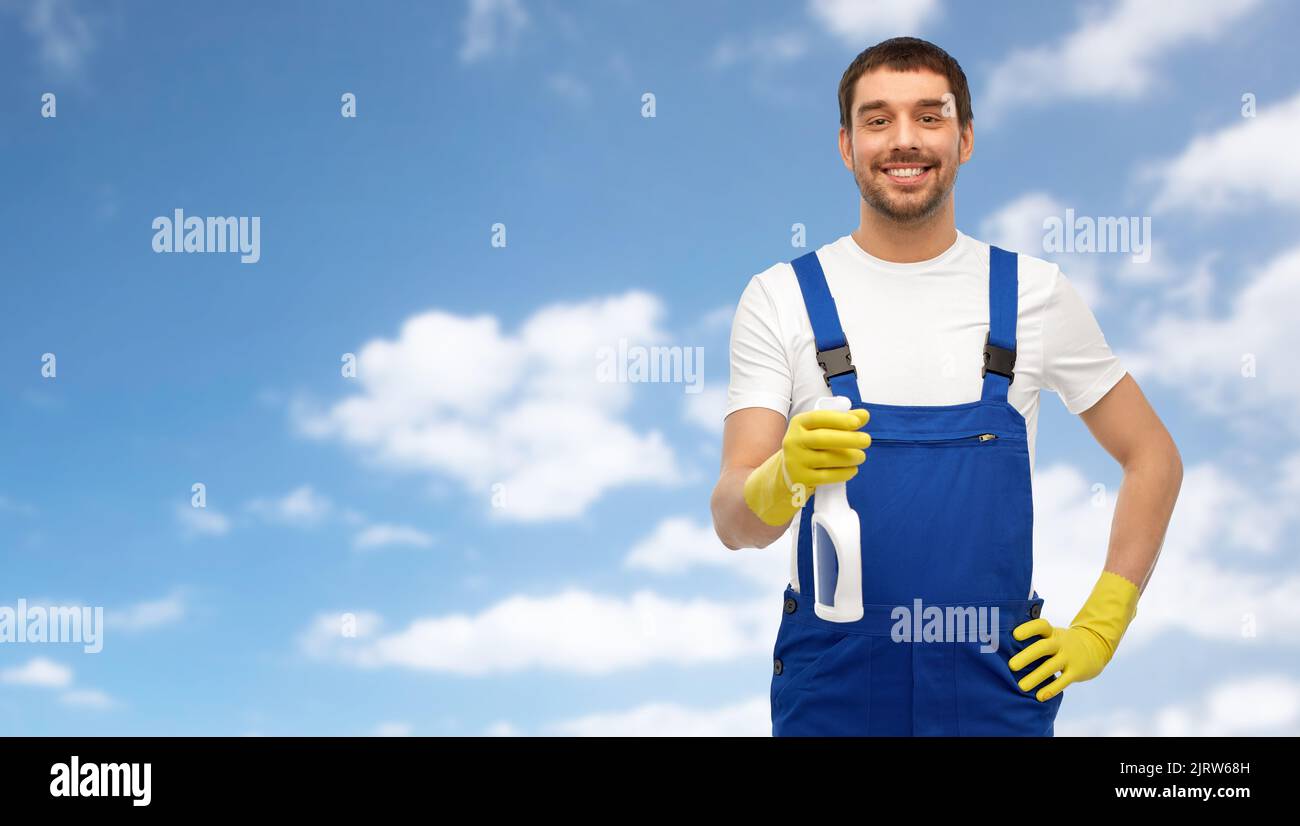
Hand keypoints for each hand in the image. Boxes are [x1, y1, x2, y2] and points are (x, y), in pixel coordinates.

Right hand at [742, 406, 870, 525]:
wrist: (790, 472)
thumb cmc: (812, 446)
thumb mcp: (821, 430)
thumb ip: (843, 421)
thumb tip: (864, 415)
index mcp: (799, 424)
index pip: (818, 417)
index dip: (838, 419)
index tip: (857, 422)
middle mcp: (793, 441)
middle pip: (822, 438)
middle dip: (848, 439)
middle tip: (866, 440)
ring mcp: (795, 461)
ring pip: (826, 458)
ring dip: (849, 457)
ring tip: (861, 456)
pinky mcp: (801, 479)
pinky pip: (826, 476)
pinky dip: (843, 473)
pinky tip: (852, 470)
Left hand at [1008, 570, 1140, 701]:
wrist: (1096, 646)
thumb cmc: (1061, 642)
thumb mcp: (1052, 634)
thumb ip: (1034, 637)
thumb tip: (1003, 641)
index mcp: (1052, 632)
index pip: (1041, 626)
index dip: (1028, 629)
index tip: (1015, 635)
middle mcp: (1060, 643)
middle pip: (1043, 647)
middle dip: (1027, 656)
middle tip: (1011, 666)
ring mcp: (1069, 657)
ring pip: (1051, 667)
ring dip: (1036, 677)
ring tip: (1021, 686)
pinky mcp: (1076, 672)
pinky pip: (1063, 681)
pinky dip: (1051, 689)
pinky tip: (1039, 696)